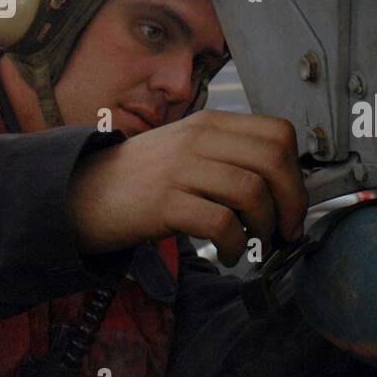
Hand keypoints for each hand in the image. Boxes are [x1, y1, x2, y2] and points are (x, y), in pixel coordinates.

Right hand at [65, 109, 306, 264]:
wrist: (81, 192)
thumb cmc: (144, 179)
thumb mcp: (190, 151)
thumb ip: (232, 158)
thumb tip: (286, 189)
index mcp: (211, 124)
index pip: (278, 133)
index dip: (295, 172)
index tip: (292, 203)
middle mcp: (198, 138)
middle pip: (273, 160)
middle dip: (291, 202)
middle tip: (287, 230)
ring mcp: (180, 168)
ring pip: (251, 191)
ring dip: (265, 226)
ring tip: (255, 242)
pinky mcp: (164, 201)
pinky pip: (220, 222)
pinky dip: (234, 244)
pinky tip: (227, 253)